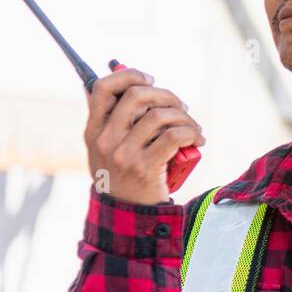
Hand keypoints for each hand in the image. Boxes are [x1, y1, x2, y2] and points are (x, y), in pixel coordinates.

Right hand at [83, 68, 205, 205]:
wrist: (128, 216)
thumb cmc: (125, 177)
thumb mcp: (107, 150)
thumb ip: (115, 121)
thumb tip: (133, 83)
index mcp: (94, 130)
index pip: (101, 88)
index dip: (128, 75)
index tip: (149, 79)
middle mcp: (105, 139)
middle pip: (137, 95)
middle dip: (167, 95)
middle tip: (181, 107)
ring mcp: (124, 154)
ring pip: (159, 115)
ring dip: (184, 117)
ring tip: (193, 129)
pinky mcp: (145, 167)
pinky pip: (173, 136)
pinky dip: (191, 133)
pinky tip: (197, 140)